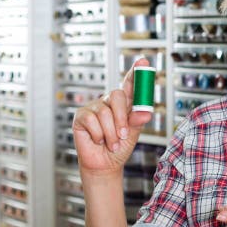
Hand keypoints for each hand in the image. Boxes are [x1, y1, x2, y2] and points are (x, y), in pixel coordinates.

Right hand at [72, 58, 152, 175]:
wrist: (105, 164)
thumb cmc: (120, 147)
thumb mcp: (133, 133)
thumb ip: (137, 121)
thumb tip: (145, 113)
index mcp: (124, 103)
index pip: (130, 84)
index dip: (136, 72)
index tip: (143, 62)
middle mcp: (108, 102)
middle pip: (117, 96)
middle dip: (122, 118)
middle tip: (123, 135)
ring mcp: (94, 107)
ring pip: (105, 113)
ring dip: (111, 133)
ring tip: (112, 143)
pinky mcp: (81, 116)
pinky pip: (92, 121)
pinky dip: (99, 135)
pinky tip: (98, 140)